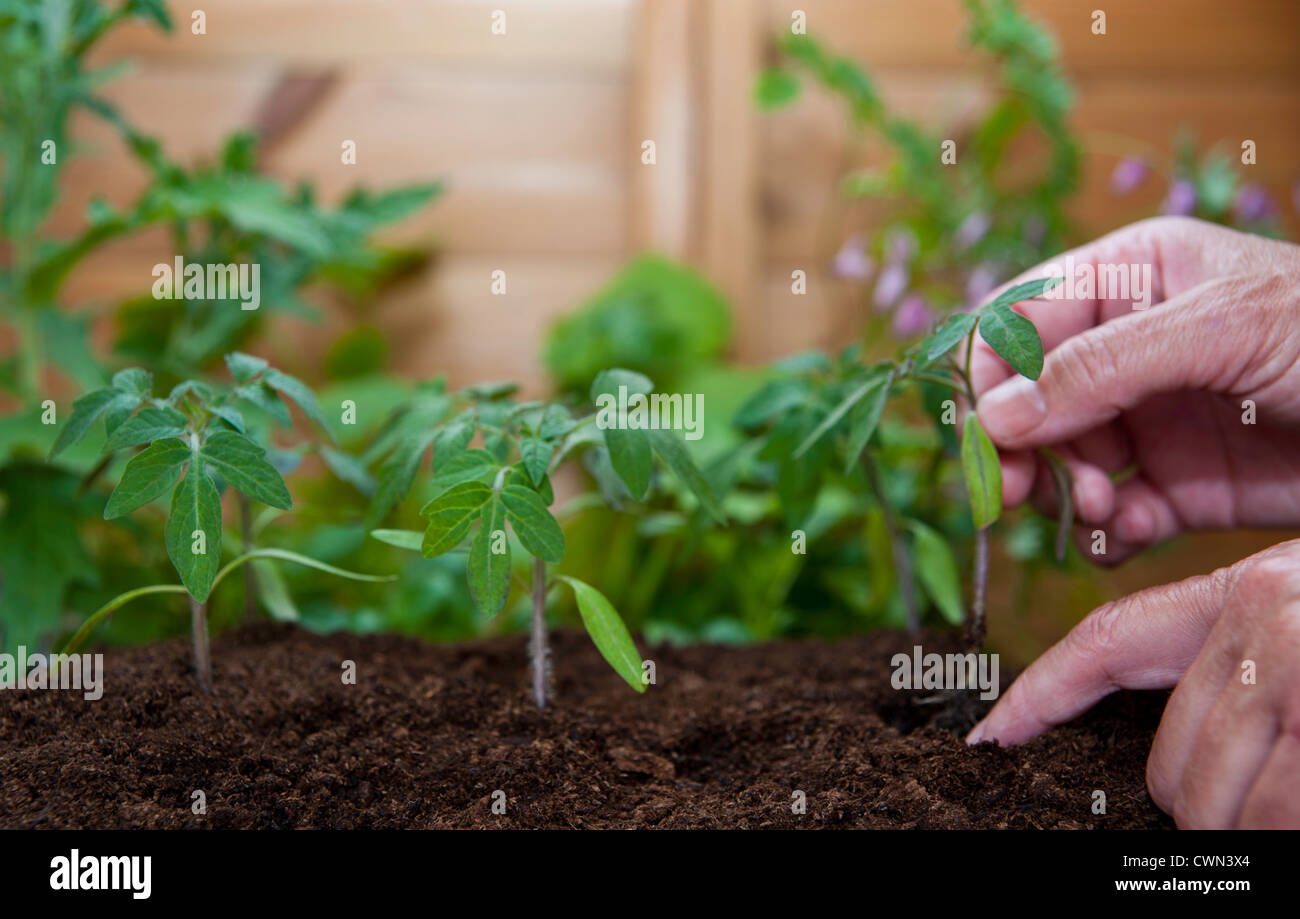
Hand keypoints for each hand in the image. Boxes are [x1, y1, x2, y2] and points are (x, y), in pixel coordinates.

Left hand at [967, 540, 1299, 828]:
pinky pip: (1269, 817)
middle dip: (1194, 805)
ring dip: (1244, 823)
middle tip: (1245, 801)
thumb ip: (1237, 660)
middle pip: (1165, 764)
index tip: (989, 735)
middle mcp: (1263, 621)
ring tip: (1286, 802)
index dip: (1040, 695)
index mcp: (1246, 592)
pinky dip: (1281, 832)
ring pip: (1210, 804)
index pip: (1107, 642)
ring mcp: (1297, 668)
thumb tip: (1183, 733)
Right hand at [970, 216, 1299, 563]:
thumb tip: (997, 414)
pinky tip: (1135, 530)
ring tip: (1105, 510)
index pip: (1015, 319)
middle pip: (1021, 399)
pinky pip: (1105, 512)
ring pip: (1055, 462)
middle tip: (1022, 492)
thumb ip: (1100, 366)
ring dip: (1063, 493)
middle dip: (1020, 447)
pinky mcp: (1175, 484)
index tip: (1001, 434)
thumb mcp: (1221, 328)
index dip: (992, 376)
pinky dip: (1105, 531)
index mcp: (1128, 278)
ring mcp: (1147, 417)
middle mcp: (1125, 347)